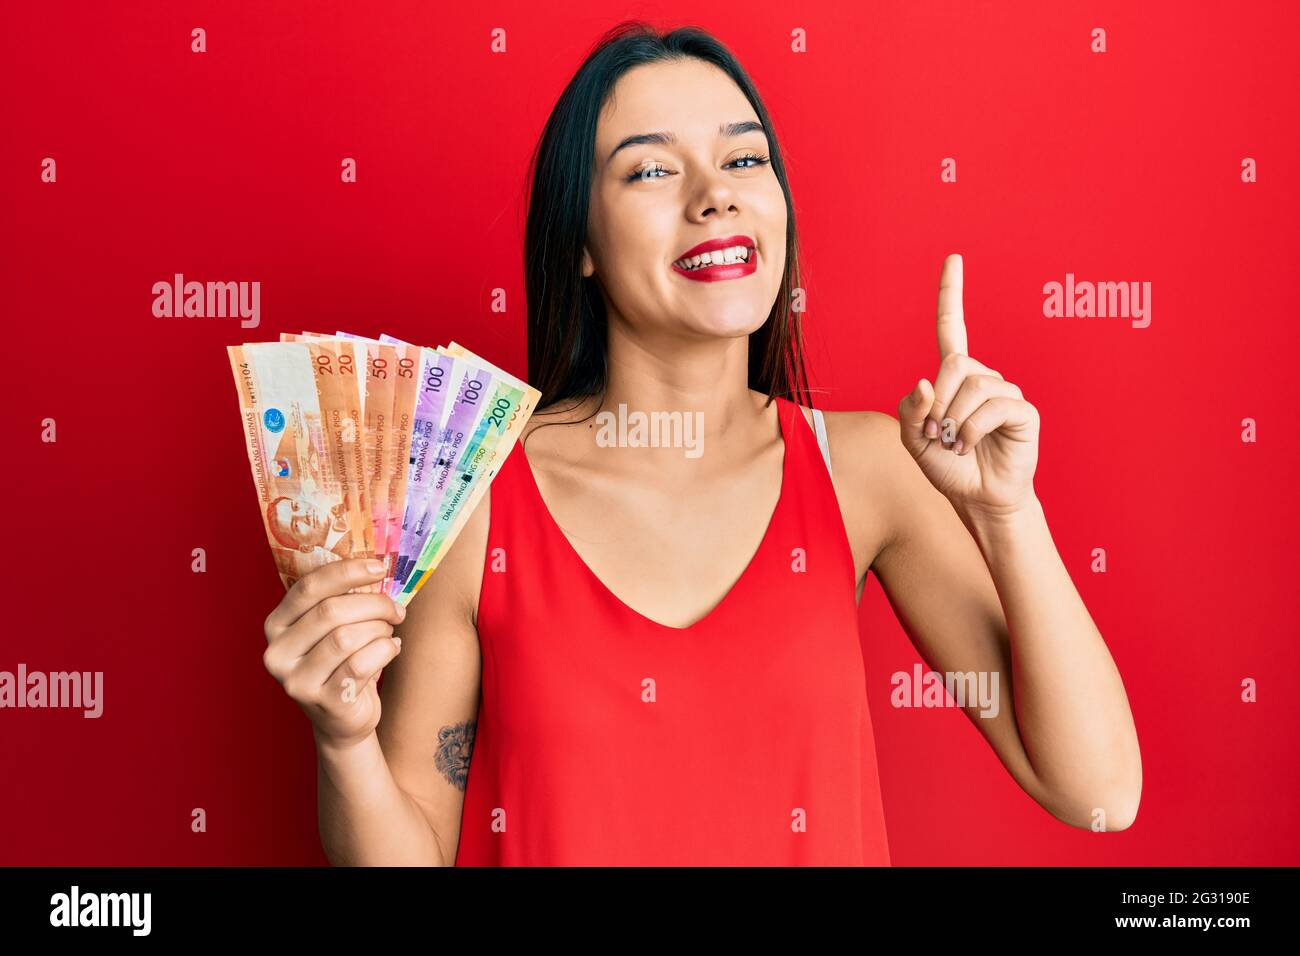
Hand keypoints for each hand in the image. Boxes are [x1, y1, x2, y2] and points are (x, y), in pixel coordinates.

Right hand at [262, 557, 405, 750]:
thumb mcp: (332, 629)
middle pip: (331, 611)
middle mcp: (277, 653)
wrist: (342, 719)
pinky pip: (361, 665)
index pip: (309, 587)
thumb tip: (376, 566)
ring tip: (388, 633)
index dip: (347, 572)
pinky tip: (392, 649)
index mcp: (276, 625)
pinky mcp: (322, 702)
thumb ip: (343, 599)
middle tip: (396, 609)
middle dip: (373, 604)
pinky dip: (385, 651)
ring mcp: (296, 682)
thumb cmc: (341, 662)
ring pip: (347, 637)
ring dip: (380, 629)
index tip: (379, 566)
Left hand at [897, 254, 1039, 518]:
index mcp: (954, 378)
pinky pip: (993, 407)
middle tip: (938, 433)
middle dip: (939, 402)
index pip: (951, 327)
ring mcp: (1005, 392)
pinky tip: (971, 446)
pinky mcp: (1023, 410)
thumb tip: (925, 382)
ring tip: (957, 444)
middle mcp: (981, 378)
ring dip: (955, 421)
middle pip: (955, 364)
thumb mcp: (914, 440)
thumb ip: (910, 411)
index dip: (951, 294)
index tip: (954, 259)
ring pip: (973, 386)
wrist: (978, 499)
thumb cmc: (948, 468)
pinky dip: (973, 430)